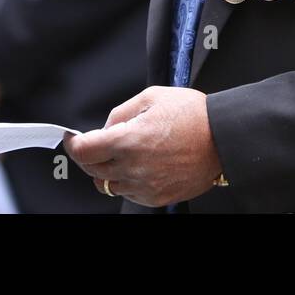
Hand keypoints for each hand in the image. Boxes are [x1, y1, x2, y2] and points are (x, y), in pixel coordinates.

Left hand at [63, 86, 222, 207]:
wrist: (222, 138)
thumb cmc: (192, 114)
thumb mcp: (151, 97)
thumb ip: (119, 113)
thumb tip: (104, 129)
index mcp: (129, 140)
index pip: (83, 151)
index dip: (72, 143)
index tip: (73, 137)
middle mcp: (133, 168)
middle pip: (92, 170)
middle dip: (89, 155)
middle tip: (97, 143)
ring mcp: (145, 186)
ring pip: (109, 185)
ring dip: (108, 170)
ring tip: (124, 153)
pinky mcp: (157, 197)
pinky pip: (129, 194)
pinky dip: (127, 182)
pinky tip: (140, 165)